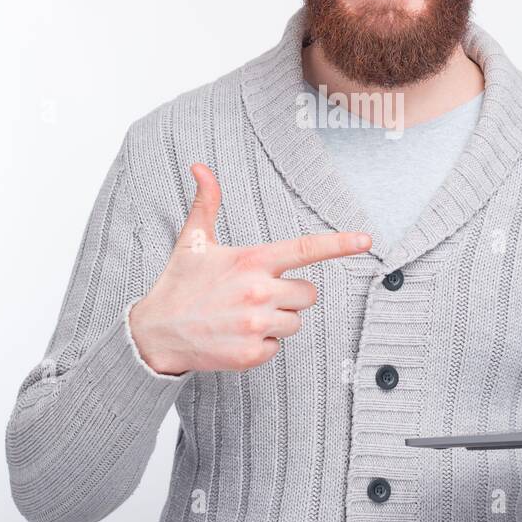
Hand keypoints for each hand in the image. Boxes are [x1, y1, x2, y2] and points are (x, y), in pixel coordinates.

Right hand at [128, 163, 371, 375]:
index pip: (305, 249)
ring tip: (242, 316)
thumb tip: (201, 167)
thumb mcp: (193, 241)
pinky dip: (261, 344)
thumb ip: (207, 203)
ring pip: (295, 321)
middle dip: (289, 295)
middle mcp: (259, 292)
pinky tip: (235, 336)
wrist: (155, 334)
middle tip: (255, 295)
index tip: (366, 240)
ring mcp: (256, 325)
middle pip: (308, 293)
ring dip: (276, 320)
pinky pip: (278, 347)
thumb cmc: (179, 284)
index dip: (340, 244)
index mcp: (252, 260)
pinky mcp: (252, 354)